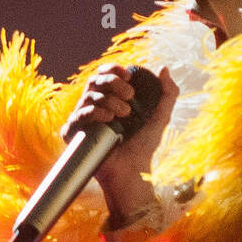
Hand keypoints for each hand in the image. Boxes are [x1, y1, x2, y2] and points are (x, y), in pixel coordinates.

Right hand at [60, 62, 179, 200]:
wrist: (132, 172)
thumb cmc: (143, 147)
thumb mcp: (160, 118)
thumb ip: (167, 94)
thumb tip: (164, 69)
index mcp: (110, 98)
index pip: (105, 75)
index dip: (113, 69)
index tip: (128, 75)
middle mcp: (94, 106)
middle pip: (95, 81)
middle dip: (112, 82)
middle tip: (130, 95)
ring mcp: (83, 120)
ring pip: (88, 96)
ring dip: (108, 99)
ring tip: (124, 114)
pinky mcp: (74, 134)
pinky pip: (78, 116)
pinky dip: (92, 112)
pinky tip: (107, 118)